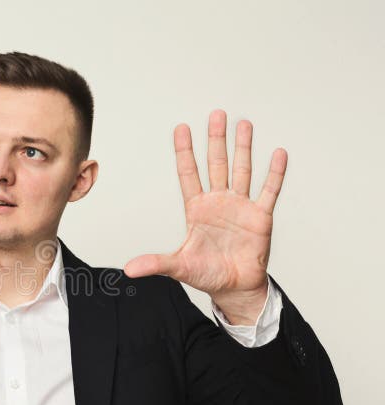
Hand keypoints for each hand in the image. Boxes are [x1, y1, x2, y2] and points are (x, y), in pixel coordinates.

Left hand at [124, 110, 286, 317]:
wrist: (235, 288)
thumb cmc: (208, 274)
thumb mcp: (179, 267)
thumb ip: (156, 264)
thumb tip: (129, 269)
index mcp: (197, 209)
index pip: (189, 174)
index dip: (185, 152)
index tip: (181, 129)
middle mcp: (218, 202)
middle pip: (216, 164)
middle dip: (215, 140)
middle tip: (216, 115)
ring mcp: (240, 207)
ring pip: (242, 170)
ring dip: (243, 148)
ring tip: (243, 125)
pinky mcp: (260, 216)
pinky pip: (268, 191)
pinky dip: (274, 173)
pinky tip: (277, 154)